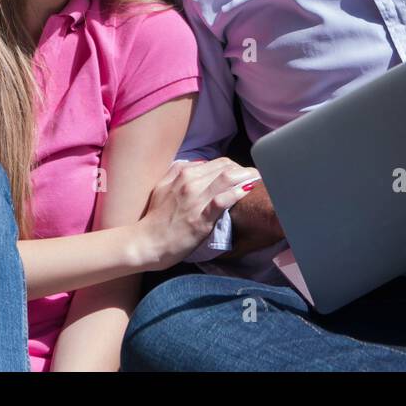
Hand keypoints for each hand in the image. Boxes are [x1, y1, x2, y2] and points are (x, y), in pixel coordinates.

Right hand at [136, 157, 258, 272]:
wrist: (144, 243)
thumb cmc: (154, 218)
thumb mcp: (162, 187)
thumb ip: (177, 171)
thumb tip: (198, 164)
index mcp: (183, 174)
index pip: (219, 163)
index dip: (237, 166)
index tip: (247, 173)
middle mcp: (190, 182)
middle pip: (227, 167)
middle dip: (246, 170)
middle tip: (259, 177)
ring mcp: (195, 199)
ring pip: (228, 179)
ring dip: (248, 178)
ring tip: (261, 181)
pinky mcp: (200, 218)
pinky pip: (223, 200)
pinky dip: (238, 193)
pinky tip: (248, 192)